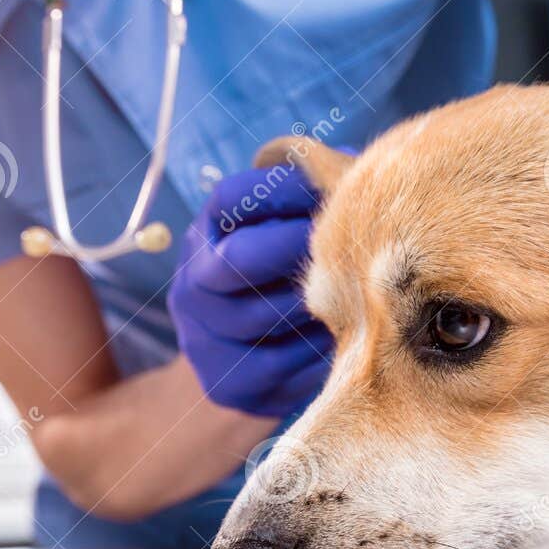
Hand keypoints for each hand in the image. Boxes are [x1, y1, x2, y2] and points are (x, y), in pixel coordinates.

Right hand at [168, 165, 331, 416]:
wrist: (260, 360)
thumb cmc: (292, 278)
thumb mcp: (290, 231)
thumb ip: (313, 197)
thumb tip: (351, 162)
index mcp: (205, 235)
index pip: (231, 198)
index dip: (281, 189)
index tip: (330, 187)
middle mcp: (191, 284)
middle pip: (240, 259)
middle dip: (299, 249)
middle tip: (347, 246)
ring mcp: (202, 338)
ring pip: (263, 316)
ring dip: (315, 305)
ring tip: (356, 295)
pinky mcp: (227, 385)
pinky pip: (278, 366)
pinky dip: (316, 352)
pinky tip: (344, 340)